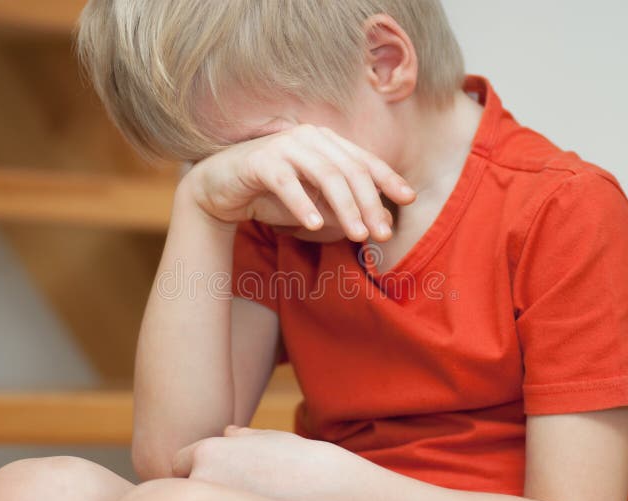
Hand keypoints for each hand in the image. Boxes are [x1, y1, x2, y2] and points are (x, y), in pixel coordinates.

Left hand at [172, 425, 355, 500]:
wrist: (333, 490)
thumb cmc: (302, 459)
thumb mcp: (269, 439)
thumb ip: (241, 438)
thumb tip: (228, 433)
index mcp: (208, 452)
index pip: (178, 463)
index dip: (195, 467)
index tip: (217, 472)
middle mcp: (203, 479)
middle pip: (183, 488)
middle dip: (202, 486)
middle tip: (234, 489)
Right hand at [183, 124, 415, 242]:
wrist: (218, 188)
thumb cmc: (270, 194)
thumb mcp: (313, 201)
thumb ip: (342, 206)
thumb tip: (379, 225)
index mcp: (326, 142)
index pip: (363, 160)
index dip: (388, 179)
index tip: (409, 199)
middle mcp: (309, 137)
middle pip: (350, 171)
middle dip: (370, 204)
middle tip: (382, 234)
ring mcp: (284, 145)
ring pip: (325, 175)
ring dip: (345, 208)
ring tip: (358, 236)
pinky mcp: (259, 160)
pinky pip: (287, 183)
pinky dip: (302, 204)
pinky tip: (314, 226)